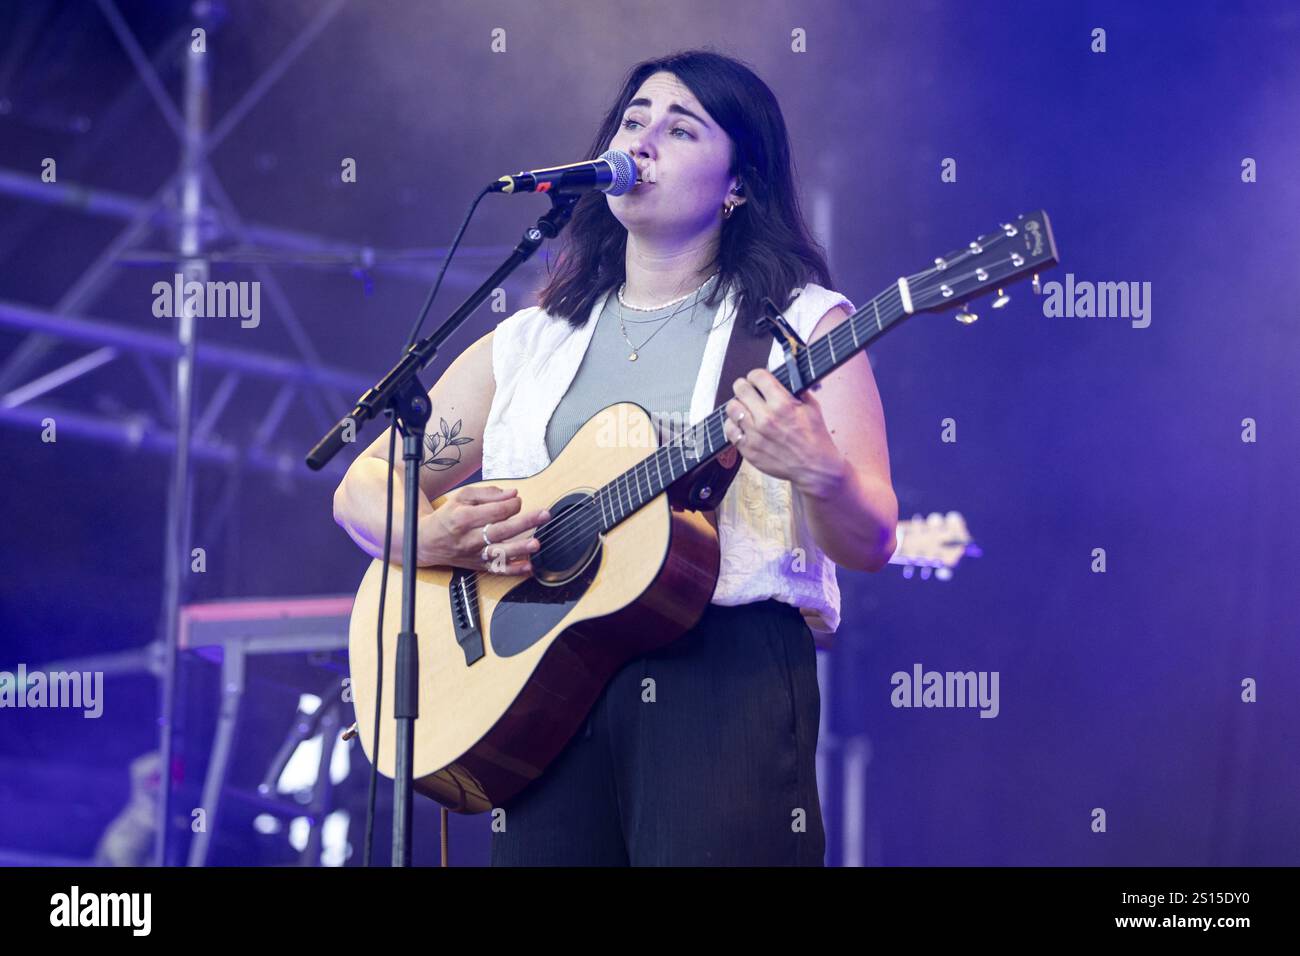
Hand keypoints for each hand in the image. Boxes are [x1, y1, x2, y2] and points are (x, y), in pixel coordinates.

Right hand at [417, 485, 550, 573]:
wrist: (427, 542)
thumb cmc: (447, 516)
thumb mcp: (461, 497)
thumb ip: (488, 493)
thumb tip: (513, 493)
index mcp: (463, 518)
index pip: (494, 511)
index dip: (511, 504)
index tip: (518, 501)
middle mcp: (469, 538)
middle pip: (500, 530)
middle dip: (525, 522)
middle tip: (544, 515)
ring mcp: (474, 554)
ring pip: (499, 553)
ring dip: (519, 549)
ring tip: (535, 544)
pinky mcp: (478, 566)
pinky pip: (498, 570)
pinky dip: (514, 571)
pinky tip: (529, 567)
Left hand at [721, 369, 846, 497]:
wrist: (814, 468)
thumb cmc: (815, 438)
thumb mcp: (812, 407)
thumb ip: (795, 390)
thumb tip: (783, 376)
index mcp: (783, 404)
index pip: (757, 376)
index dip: (757, 376)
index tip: (757, 380)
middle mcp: (766, 418)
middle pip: (740, 389)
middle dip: (744, 387)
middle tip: (749, 391)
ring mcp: (755, 434)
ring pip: (731, 408)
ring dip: (738, 405)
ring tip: (745, 408)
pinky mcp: (748, 449)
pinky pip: (729, 430)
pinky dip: (733, 424)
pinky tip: (742, 424)